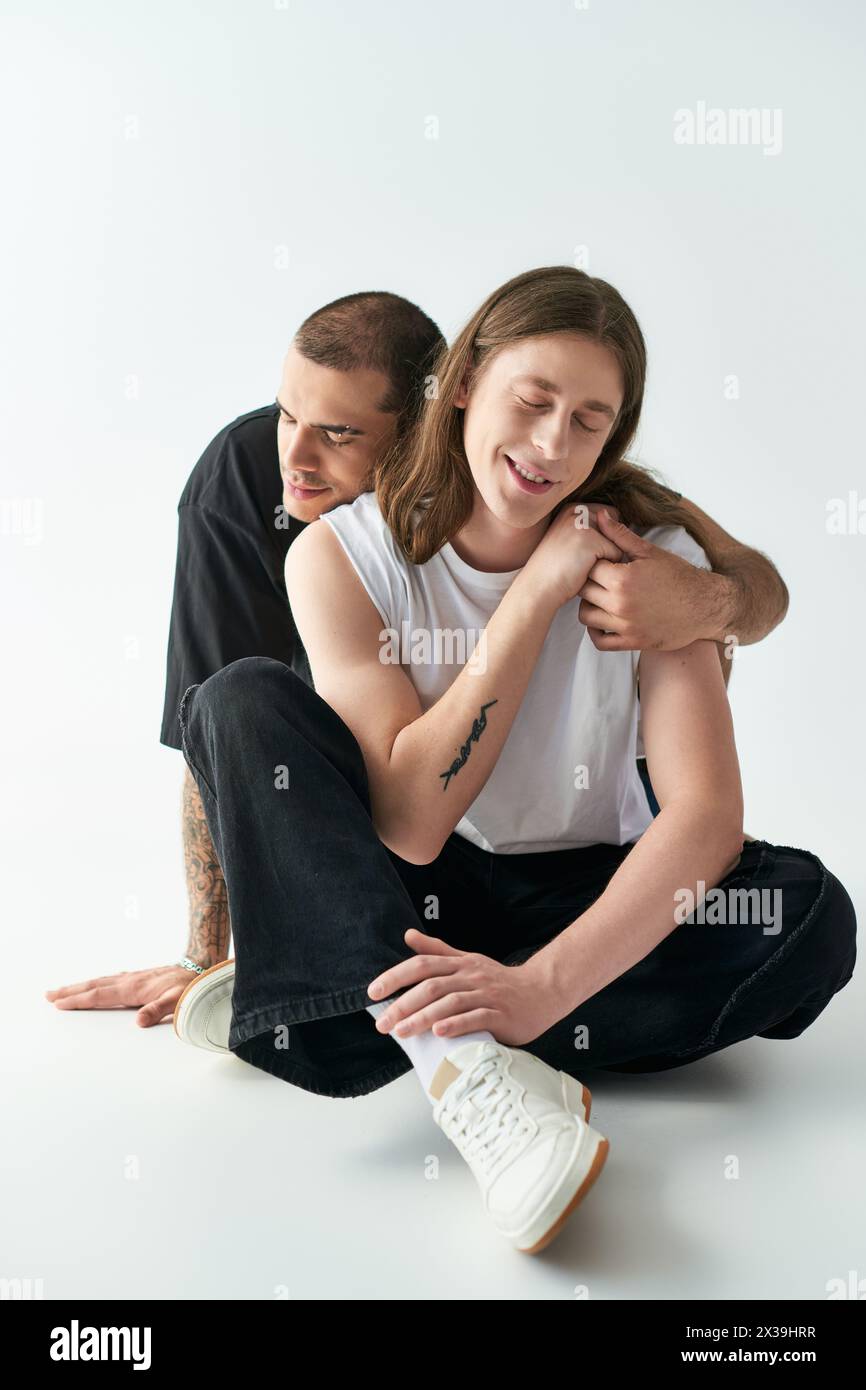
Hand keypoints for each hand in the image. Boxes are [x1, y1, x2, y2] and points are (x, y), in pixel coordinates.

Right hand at [44, 964, 200, 1027]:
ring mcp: (134, 977)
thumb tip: (139, 1022)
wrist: (201, 965)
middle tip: (48, 995)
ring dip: (81, 986)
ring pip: (101, 981)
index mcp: (134, 988)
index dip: (79, 1000)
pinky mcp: (140, 977)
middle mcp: (130, 981)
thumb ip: (160, 1009)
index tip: (59, 1003)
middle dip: (71, 991)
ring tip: (63, 990)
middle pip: (94, 986)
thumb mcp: (179, 1000)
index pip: (100, 995)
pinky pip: (111, 980)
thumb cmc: (191, 986)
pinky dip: (98, 983)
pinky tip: (97, 985)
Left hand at [367, 928, 560, 1046]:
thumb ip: (437, 950)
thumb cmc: (499, 980)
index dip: (396, 976)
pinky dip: (457, 1024)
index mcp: (460, 964)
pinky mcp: (501, 1015)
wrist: (541, 992)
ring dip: (423, 1017)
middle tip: (382, 1023)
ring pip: (451, 1002)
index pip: (422, 965)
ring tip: (402, 1031)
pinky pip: (477, 1018)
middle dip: (403, 1004)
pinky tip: (440, 1032)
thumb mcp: (468, 960)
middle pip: (432, 986)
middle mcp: (471, 976)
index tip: (374, 992)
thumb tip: (408, 936)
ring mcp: (487, 995)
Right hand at [521, 503, 624, 609]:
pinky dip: (606, 569)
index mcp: (572, 509)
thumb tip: (622, 529)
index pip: (609, 518)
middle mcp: (578, 510)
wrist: (538, 588)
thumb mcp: (570, 541)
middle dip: (605, 548)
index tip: (581, 553)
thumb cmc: (555, 571)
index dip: (603, 540)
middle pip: (616, 529)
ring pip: (618, 542)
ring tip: (581, 565)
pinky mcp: (591, 540)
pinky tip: (584, 572)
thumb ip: (591, 530)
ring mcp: (584, 524)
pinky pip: (617, 555)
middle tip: (579, 560)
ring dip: (606, 558)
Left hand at [577, 508, 715, 649]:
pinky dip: (595, 632)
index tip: (602, 561)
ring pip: (585, 616)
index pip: (588, 568)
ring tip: (602, 596)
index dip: (593, 562)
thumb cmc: (679, 576)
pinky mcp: (631, 642)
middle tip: (601, 578)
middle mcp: (620, 604)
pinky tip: (603, 618)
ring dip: (589, 605)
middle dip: (589, 582)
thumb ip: (620, 535)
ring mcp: (625, 625)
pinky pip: (599, 642)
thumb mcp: (650, 552)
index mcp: (623, 579)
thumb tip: (599, 515)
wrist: (705, 606)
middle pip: (584, 591)